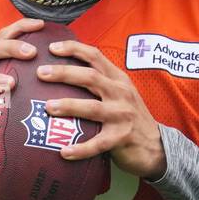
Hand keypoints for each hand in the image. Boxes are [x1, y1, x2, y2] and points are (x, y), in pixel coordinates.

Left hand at [36, 41, 166, 179]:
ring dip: (69, 106)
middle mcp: (121, 94)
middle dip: (64, 73)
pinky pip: (97, 144)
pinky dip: (80, 148)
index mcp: (119, 80)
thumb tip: (64, 73)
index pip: (95, 57)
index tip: (51, 47)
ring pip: (92, 108)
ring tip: (48, 107)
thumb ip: (101, 82)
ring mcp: (122, 116)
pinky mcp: (121, 138)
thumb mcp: (121, 93)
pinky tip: (64, 152)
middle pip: (90, 77)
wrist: (157, 146)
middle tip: (40, 73)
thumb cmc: (131, 117)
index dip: (73, 49)